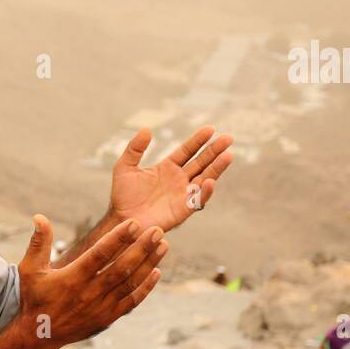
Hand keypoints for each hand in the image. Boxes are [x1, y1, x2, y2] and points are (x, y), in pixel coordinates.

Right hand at [15, 214, 165, 346]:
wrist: (39, 335)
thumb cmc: (35, 298)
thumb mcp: (30, 270)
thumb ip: (38, 243)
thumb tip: (40, 216)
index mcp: (72, 278)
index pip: (100, 254)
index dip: (119, 238)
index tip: (134, 223)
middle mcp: (89, 293)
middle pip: (121, 267)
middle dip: (141, 248)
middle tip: (157, 230)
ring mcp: (101, 307)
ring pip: (130, 283)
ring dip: (148, 263)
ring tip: (163, 245)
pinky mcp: (108, 318)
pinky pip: (132, 301)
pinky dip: (145, 287)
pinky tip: (156, 272)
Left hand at [110, 126, 233, 232]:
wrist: (121, 220)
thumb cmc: (123, 196)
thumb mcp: (124, 168)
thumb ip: (134, 149)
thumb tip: (146, 129)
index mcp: (167, 168)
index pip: (187, 151)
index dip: (198, 140)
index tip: (210, 129)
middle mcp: (179, 180)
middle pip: (201, 162)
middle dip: (214, 151)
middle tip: (228, 138)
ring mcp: (182, 195)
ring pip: (204, 178)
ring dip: (217, 168)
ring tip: (228, 156)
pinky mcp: (182, 210)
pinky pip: (197, 200)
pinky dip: (205, 192)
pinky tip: (210, 181)